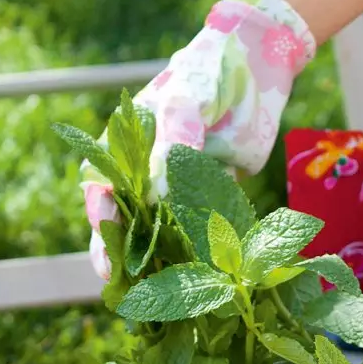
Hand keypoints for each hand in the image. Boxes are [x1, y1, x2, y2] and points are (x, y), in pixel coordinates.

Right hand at [82, 0, 314, 277]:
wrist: (260, 66)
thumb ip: (171, 142)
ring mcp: (179, 189)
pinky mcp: (213, 198)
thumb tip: (155, 193)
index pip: (103, 192)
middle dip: (124, 255)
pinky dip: (198, 254)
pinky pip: (201, 231)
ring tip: (156, 297)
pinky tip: (201, 279)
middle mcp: (147, 175)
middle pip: (128, 223)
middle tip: (121, 288)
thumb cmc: (209, 75)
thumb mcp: (185, 100)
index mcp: (126, 149)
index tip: (108, 250)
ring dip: (160, 262)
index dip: (102, 223)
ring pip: (162, 233)